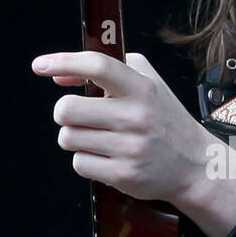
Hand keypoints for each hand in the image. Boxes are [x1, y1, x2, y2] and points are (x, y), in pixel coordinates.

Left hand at [32, 48, 235, 236]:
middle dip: (65, 113)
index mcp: (141, 88)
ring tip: (98, 138)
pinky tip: (106, 156)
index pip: (98, 65)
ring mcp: (130, 148)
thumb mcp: (146, 82)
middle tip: (80, 116)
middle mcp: (136, 116)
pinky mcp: (123, 174)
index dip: (64, 61)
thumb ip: (107, 68)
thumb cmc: (163, 118)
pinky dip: (86, 160)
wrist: (195, 164)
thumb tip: (59, 75)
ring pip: (68, 138)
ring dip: (75, 137)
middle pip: (67, 109)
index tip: (41, 66)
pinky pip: (79, 163)